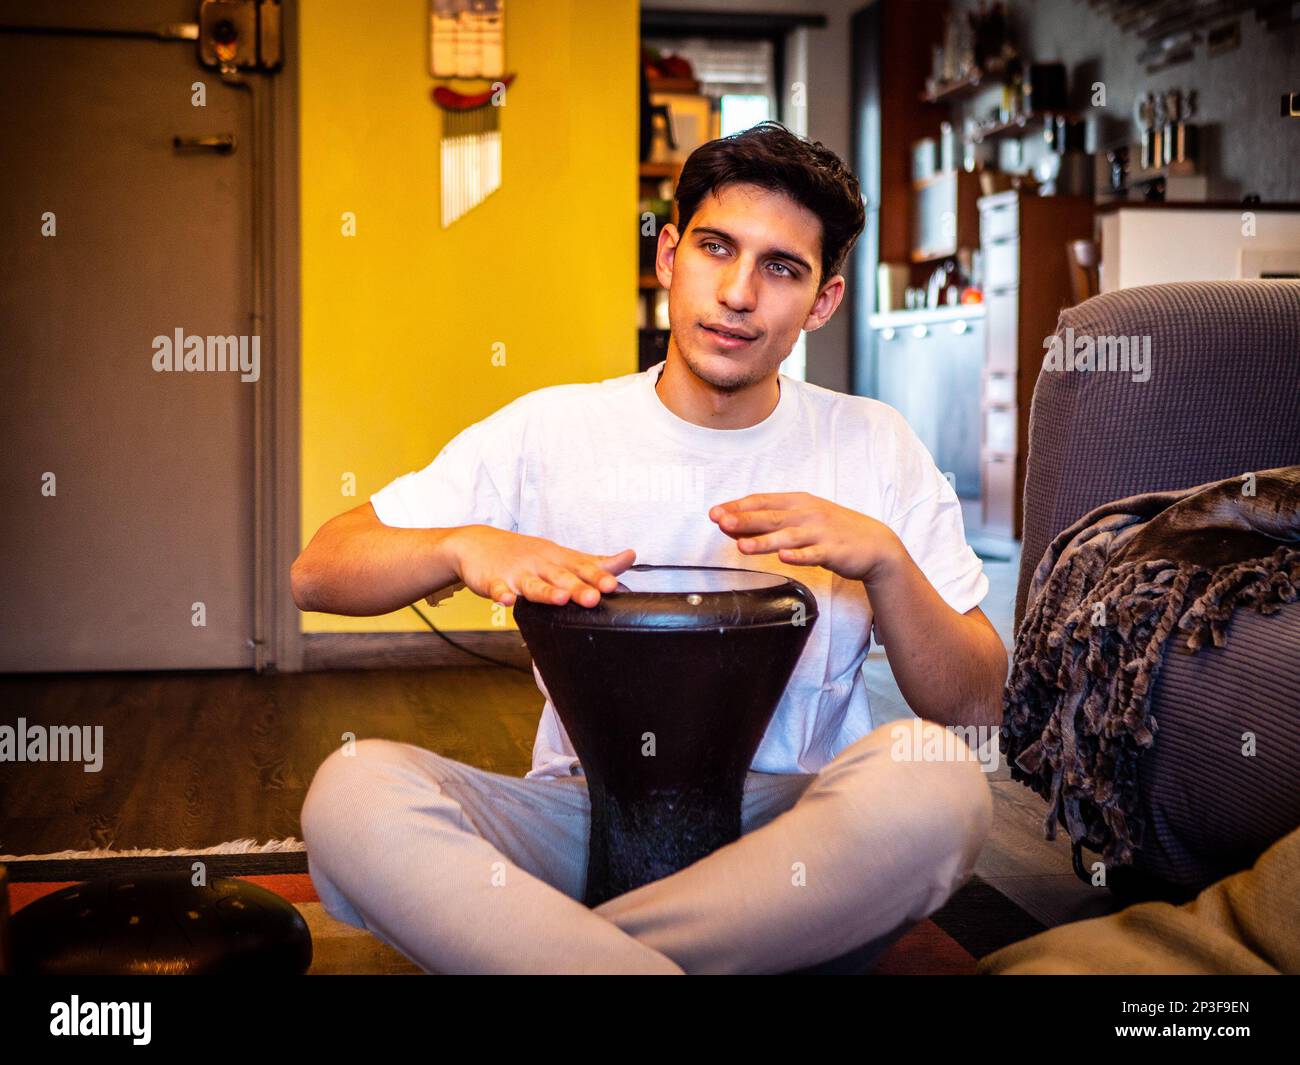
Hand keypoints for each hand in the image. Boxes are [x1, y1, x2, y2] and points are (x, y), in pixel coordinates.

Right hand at [446, 525, 636, 607]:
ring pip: (534, 584)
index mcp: (559, 559)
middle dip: (578, 587)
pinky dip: (502, 594)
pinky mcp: (494, 581)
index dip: (598, 577)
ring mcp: (517, 572)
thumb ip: (596, 562)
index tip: (614, 586)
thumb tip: (630, 557)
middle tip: (594, 597)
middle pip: (562, 577)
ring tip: (560, 598)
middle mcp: (541, 564)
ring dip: (547, 592)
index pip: (582, 567)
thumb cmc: (526, 554)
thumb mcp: (561, 555)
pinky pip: (498, 589)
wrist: (478, 544)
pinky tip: (507, 600)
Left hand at [708, 492, 901, 582]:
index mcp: (798, 502)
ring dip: (764, 541)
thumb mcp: (803, 519)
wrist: (875, 544)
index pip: (762, 501)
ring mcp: (821, 532)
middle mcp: (807, 514)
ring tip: (743, 546)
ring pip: (788, 536)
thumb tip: (733, 526)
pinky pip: (813, 554)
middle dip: (744, 519)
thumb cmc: (832, 530)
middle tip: (720, 521)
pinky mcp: (833, 551)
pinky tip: (784, 558)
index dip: (738, 506)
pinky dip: (798, 556)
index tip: (715, 513)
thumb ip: (771, 522)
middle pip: (771, 516)